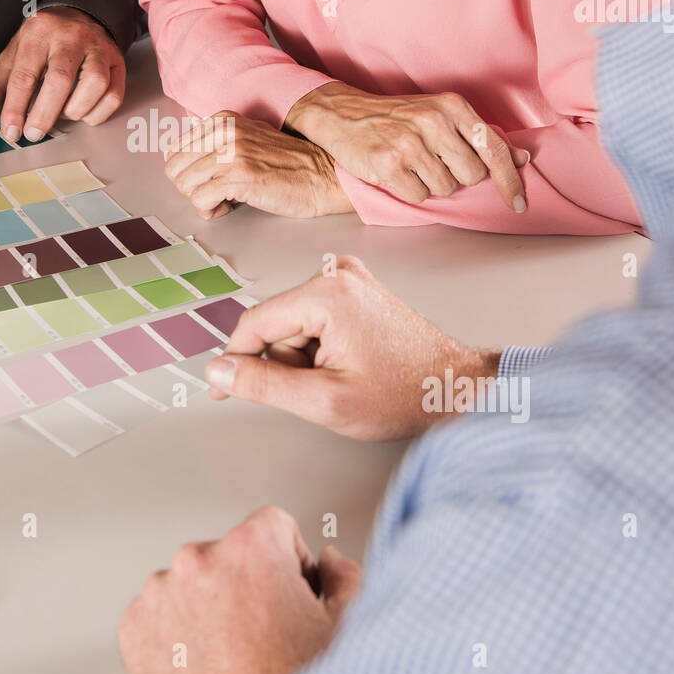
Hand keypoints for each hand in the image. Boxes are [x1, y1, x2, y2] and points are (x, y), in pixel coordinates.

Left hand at [0, 6, 125, 141]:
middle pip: (60, 79)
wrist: (80, 13)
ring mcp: (98, 48)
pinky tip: (83, 112)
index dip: (15, 108)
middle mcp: (71, 36)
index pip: (24, 74)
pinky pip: (113, 94)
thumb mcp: (15, 54)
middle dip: (44, 113)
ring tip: (63, 114)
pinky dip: (97, 112)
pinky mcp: (117, 61)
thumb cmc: (44, 39)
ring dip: (76, 109)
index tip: (11, 131)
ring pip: (94, 84)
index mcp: (39, 32)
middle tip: (33, 134)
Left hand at [119, 507, 359, 673]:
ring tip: (234, 657)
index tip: (291, 593)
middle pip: (230, 555)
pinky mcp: (132, 628)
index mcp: (250, 549)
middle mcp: (197, 561)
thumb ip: (344, 577)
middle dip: (248, 586)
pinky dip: (179, 634)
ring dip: (211, 608)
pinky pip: (162, 616)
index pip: (274, 525)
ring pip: (194, 585)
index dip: (290, 562)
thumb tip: (330, 562)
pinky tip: (206, 666)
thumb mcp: (345, 630)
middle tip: (265, 635)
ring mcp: (159, 594)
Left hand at [163, 112, 355, 219]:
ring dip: (202, 200)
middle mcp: (224, 133)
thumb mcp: (249, 139)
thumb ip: (218, 143)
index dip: (188, 173)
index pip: (174, 151)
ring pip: (185, 186)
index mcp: (222, 121)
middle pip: (175, 170)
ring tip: (226, 200)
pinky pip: (200, 201)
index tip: (208, 180)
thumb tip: (185, 162)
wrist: (323, 176)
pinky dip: (211, 211)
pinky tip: (231, 207)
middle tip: (214, 193)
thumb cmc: (290, 163)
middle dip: (190, 188)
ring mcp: (231, 154)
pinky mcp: (239, 177)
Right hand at [204, 255, 499, 440]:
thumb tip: (218, 370)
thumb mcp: (324, 399)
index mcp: (326, 292)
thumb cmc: (403, 394)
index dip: (235, 360)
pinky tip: (349, 365)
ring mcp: (348, 279)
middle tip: (324, 389)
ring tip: (344, 378)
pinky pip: (314, 321)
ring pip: (294, 326)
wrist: (455, 388)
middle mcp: (336, 274)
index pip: (255, 323)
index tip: (221, 390)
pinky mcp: (356, 291)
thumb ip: (263, 384)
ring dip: (306, 360)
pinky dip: (321, 349)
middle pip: (277, 325)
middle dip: (288, 364)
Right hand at [286, 82, 530, 212]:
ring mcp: (409, 143)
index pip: (493, 149)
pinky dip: (410, 191)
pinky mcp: (388, 164)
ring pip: (445, 189)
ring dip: (431, 185)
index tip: (520, 203)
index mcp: (451, 106)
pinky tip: (396, 173)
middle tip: (433, 162)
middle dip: (456, 177)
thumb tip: (522, 157)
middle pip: (471, 175)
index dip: (510, 181)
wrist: (343, 114)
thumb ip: (479, 137)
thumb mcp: (441, 115)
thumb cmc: (396, 117)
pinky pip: (418, 197)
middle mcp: (433, 121)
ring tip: (411, 165)